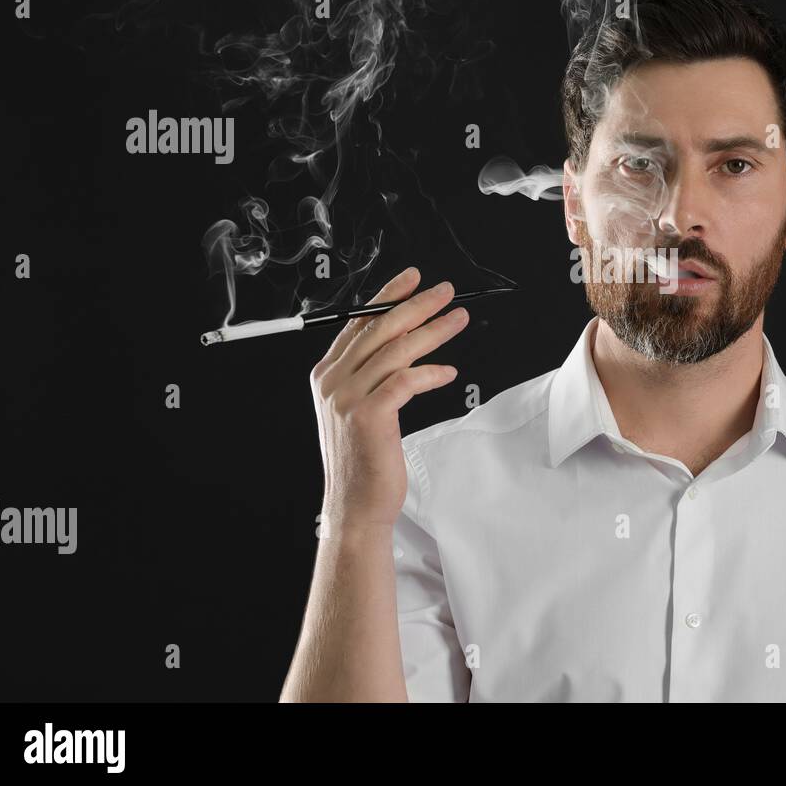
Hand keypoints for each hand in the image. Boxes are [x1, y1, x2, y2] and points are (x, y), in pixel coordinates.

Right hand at [308, 266, 468, 530]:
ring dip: (433, 331)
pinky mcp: (368, 416)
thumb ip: (371, 374)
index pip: (357, 322)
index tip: (412, 279)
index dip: (387, 296)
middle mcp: (332, 381)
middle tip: (446, 292)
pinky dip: (430, 373)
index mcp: (327, 374)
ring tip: (458, 320)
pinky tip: (448, 371)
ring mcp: (347, 398)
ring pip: (396, 350)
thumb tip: (404, 339)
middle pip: (380, 329)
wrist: (355, 505)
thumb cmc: (364, 459)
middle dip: (416, 305)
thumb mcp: (359, 408)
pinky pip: (406, 381)